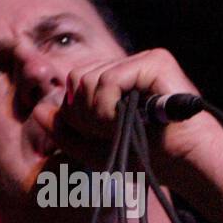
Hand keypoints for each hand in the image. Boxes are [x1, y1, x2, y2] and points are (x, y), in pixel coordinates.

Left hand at [33, 48, 222, 178]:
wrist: (185, 161)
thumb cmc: (148, 157)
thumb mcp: (95, 150)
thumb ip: (65, 132)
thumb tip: (37, 110)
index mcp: (116, 80)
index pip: (74, 85)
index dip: (77, 113)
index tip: (101, 135)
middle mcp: (128, 66)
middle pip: (76, 80)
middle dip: (85, 115)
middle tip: (112, 132)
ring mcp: (142, 60)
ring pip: (88, 79)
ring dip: (98, 114)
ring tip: (124, 127)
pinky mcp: (155, 61)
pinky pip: (109, 79)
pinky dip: (110, 107)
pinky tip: (131, 119)